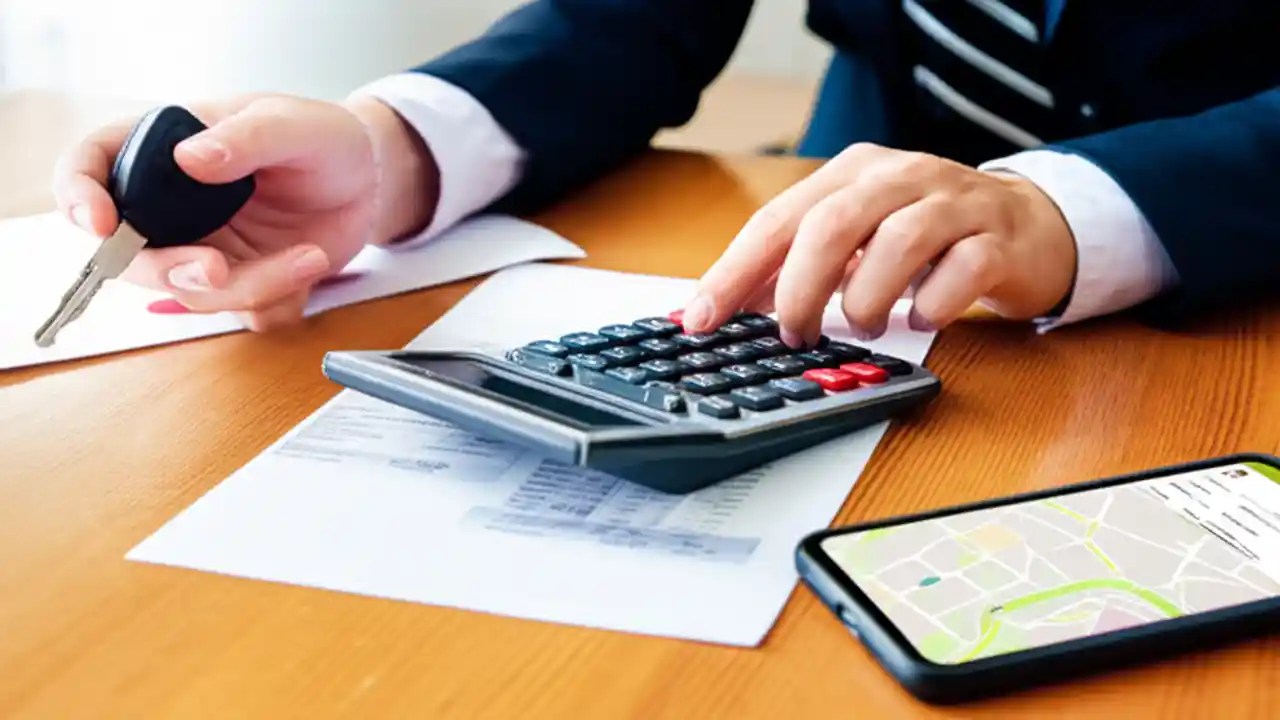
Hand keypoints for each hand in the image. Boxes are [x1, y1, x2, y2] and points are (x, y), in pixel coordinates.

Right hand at [52, 94, 438, 330]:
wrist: (368, 180)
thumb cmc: (324, 137)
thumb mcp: (292, 125)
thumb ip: (246, 138)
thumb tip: (192, 159)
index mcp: (163, 146)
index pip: (89, 165)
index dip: (79, 197)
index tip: (103, 225)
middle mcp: (172, 203)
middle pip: (131, 253)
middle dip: (171, 270)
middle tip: (217, 270)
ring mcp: (202, 245)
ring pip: (194, 292)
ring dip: (251, 286)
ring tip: (310, 256)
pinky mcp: (239, 279)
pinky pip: (243, 310)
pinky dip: (277, 299)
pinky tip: (309, 265)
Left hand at [681, 144, 1076, 343]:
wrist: (1029, 225)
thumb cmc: (926, 237)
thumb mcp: (857, 240)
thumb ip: (797, 265)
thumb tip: (727, 307)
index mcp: (853, 173)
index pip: (779, 219)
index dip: (736, 271)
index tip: (702, 317)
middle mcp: (900, 176)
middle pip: (832, 226)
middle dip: (800, 290)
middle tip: (795, 334)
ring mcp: (954, 203)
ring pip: (896, 244)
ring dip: (867, 300)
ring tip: (865, 325)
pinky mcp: (998, 238)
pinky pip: (961, 272)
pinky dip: (932, 305)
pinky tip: (923, 319)